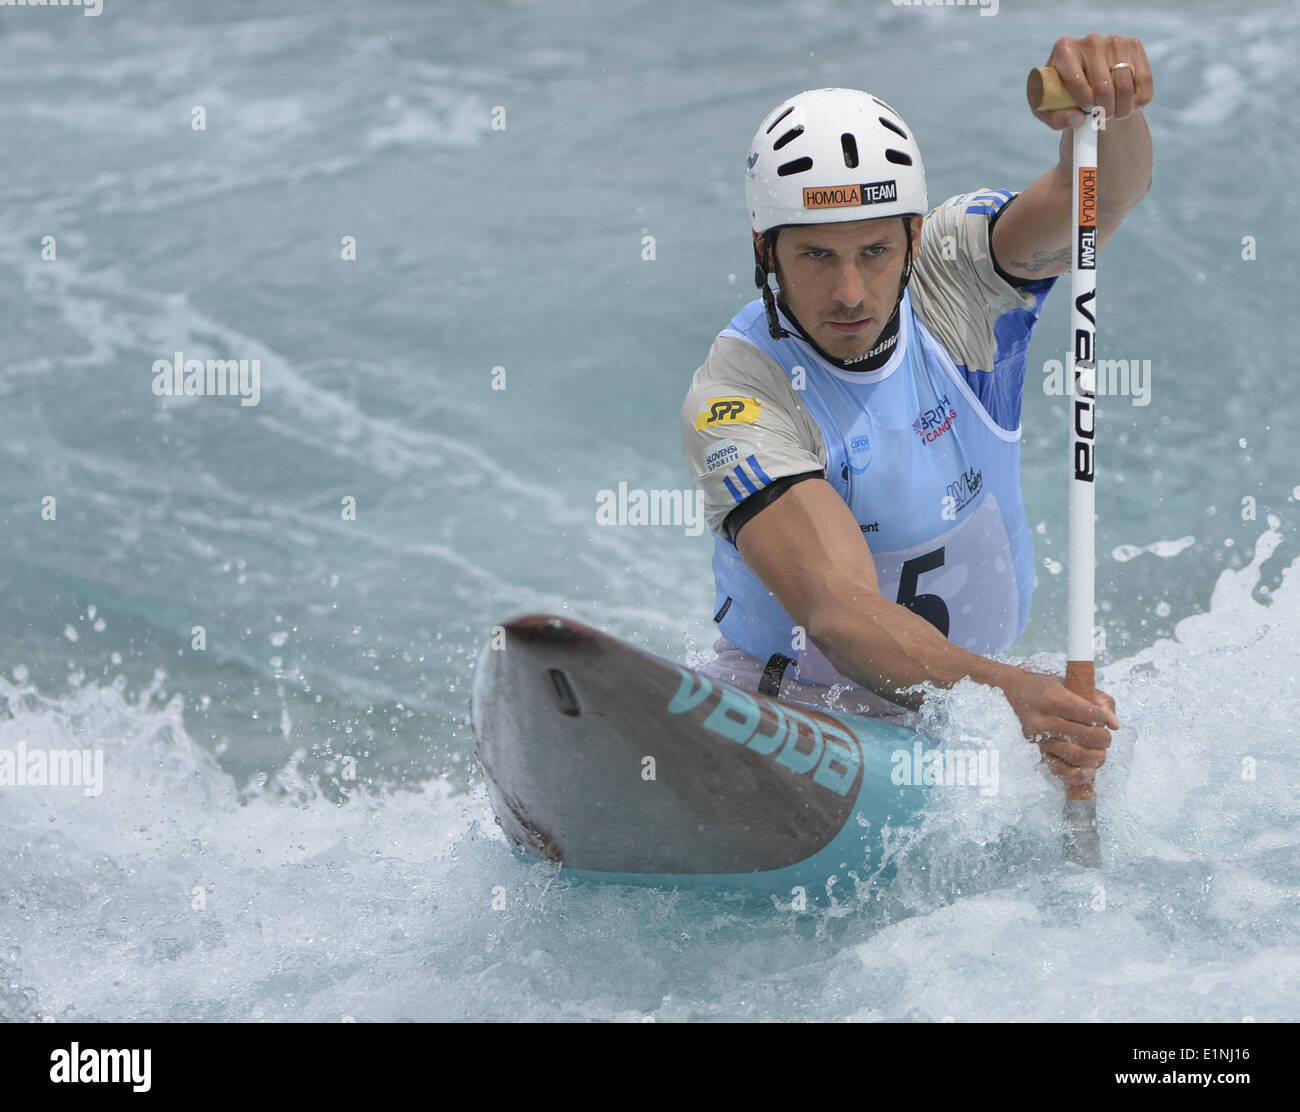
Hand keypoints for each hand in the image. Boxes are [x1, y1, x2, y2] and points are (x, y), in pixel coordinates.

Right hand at [999, 669, 1117, 788]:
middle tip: (1104, 735)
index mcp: (1053, 698)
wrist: (1016, 691)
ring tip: (1099, 749)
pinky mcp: (1037, 751)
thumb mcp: (1074, 684)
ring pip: (1077, 754)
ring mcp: (1039, 738)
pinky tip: (1090, 770)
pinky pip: (1060, 769)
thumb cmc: (1049, 687)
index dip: (1102, 718)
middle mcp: (1043, 719)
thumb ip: (1100, 702)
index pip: (1089, 714)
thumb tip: (1114, 725)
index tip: (1101, 717)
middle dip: (1103, 738)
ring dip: (1096, 755)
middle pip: (1086, 736)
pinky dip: (1078, 774)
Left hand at [1032, 34, 1153, 129]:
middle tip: (1100, 118)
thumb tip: (1079, 117)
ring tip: (1112, 114)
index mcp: (1064, 50)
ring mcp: (1114, 41)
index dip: (1083, 102)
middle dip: (1103, 110)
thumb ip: (1056, 119)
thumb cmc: (1063, 98)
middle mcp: (1091, 41)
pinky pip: (1144, 81)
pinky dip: (1137, 101)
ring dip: (1121, 109)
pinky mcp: (1134, 45)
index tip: (1085, 111)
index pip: (1075, 80)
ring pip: (1125, 86)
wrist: (1087, 85)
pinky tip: (1127, 104)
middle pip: (1103, 86)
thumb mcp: (1050, 111)